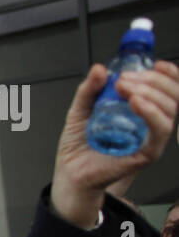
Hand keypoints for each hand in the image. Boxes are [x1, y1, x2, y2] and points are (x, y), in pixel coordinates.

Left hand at [51, 61, 178, 227]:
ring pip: (169, 110)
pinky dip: (151, 113)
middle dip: (152, 80)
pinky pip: (160, 131)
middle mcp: (150, 123)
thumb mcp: (80, 110)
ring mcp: (150, 138)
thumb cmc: (79, 146)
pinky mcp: (147, 153)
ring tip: (124, 88)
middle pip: (172, 95)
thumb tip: (99, 69)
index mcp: (141, 110)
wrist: (68, 173)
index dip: (168, 74)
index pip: (168, 89)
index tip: (155, 64)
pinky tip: (135, 103)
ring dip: (150, 92)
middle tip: (124, 78)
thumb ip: (89, 89)